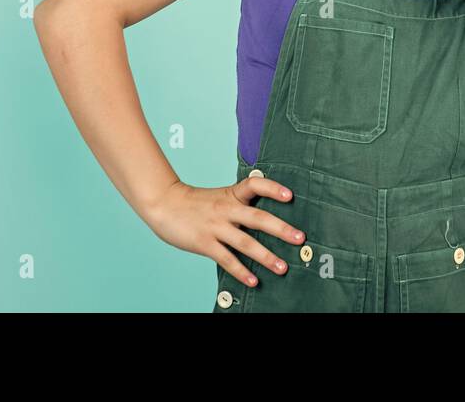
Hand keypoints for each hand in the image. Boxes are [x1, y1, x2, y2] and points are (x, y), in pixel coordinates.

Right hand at [143, 174, 306, 288]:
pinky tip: (253, 280)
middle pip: (258, 218)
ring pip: (245, 242)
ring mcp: (215, 226)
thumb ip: (239, 205)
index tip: (290, 196)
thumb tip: (265, 218)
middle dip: (281, 229)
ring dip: (266, 256)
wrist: (164, 203)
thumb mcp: (220, 196)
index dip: (273, 189)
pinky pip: (226, 259)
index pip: (255, 185)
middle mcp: (226, 208)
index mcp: (232, 194)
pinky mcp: (204, 243)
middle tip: (300, 238)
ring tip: (282, 267)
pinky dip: (241, 271)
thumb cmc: (195, 202)